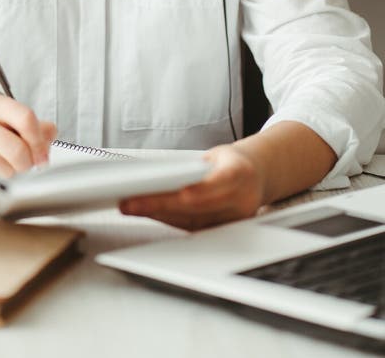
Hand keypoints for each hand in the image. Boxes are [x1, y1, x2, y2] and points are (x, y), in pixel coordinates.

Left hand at [119, 144, 264, 229]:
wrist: (259, 175)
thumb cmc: (233, 162)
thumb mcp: (215, 156)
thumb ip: (192, 169)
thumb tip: (156, 177)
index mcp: (238, 175)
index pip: (199, 191)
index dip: (170, 197)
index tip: (143, 195)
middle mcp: (240, 201)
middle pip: (190, 210)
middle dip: (156, 207)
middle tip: (128, 203)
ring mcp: (236, 220)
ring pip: (190, 223)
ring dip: (159, 216)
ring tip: (133, 207)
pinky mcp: (228, 232)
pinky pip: (195, 229)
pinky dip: (171, 221)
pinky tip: (152, 214)